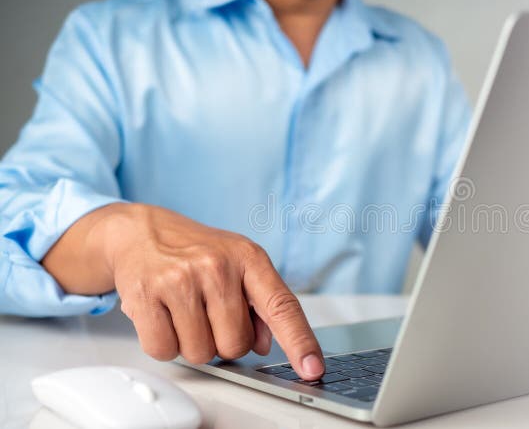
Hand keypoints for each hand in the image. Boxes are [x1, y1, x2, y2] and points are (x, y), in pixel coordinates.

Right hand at [43, 203, 324, 380]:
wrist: (142, 232)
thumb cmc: (197, 252)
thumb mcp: (239, 265)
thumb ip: (261, 305)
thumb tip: (267, 344)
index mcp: (249, 258)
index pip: (282, 306)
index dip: (299, 341)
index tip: (312, 368)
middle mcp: (217, 266)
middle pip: (236, 344)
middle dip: (224, 340)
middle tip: (209, 313)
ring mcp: (180, 279)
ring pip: (201, 352)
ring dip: (193, 343)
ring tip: (184, 311)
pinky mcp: (146, 295)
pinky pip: (164, 350)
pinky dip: (164, 343)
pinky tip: (163, 315)